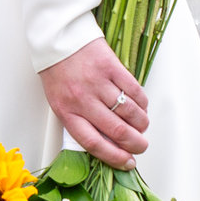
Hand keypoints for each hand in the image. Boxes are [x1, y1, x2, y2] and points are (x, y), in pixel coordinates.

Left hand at [39, 37, 147, 168]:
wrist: (56, 38)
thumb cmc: (58, 71)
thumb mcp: (59, 101)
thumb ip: (79, 120)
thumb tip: (108, 143)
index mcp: (66, 111)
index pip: (93, 142)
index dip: (114, 157)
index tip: (127, 162)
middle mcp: (82, 99)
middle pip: (117, 131)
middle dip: (135, 144)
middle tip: (141, 146)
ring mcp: (97, 82)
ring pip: (129, 112)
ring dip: (141, 124)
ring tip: (142, 126)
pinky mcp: (110, 66)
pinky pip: (134, 91)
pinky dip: (142, 103)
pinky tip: (142, 107)